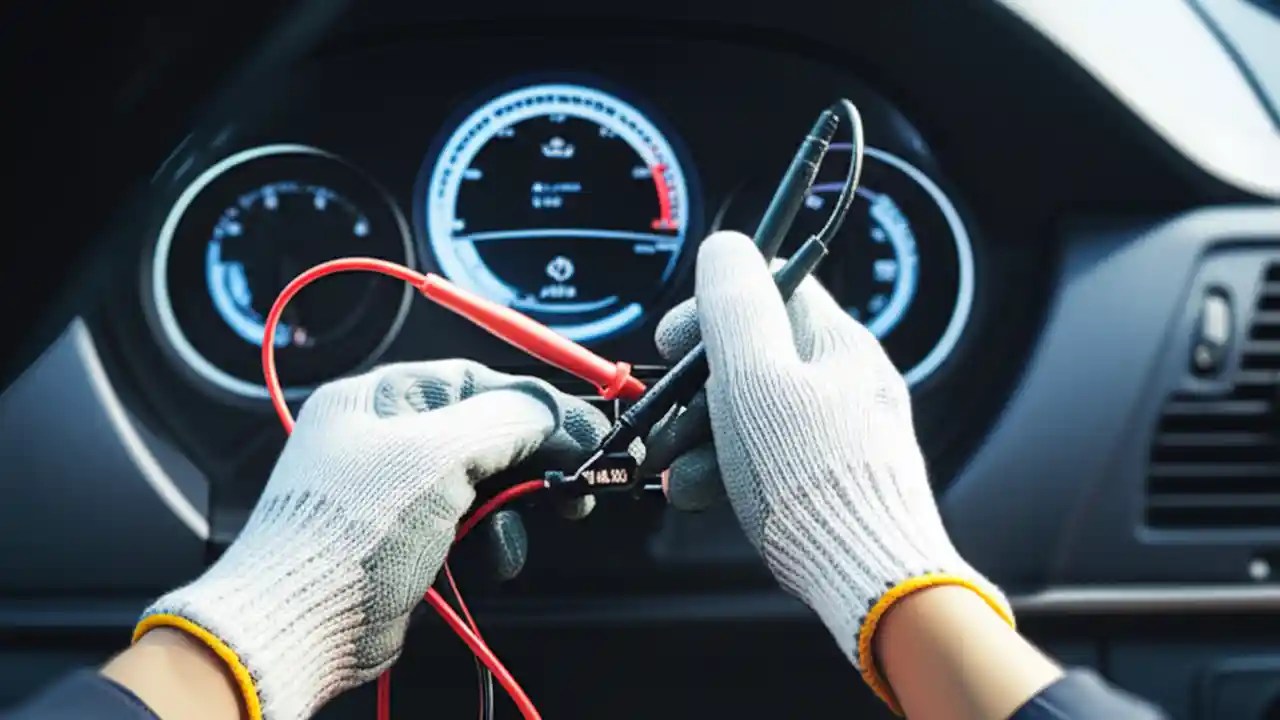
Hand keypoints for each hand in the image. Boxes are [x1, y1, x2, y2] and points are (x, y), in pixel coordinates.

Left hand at [133, 360, 608, 719]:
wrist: (299, 625)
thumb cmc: (349, 531)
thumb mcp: (438, 454)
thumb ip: (506, 419)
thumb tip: (550, 412)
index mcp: (382, 397)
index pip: (478, 380)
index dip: (537, 404)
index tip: (585, 428)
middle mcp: (387, 438)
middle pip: (488, 433)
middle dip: (533, 462)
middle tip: (577, 484)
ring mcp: (396, 493)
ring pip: (486, 485)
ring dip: (511, 511)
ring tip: (505, 538)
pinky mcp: (407, 541)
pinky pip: (470, 527)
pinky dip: (489, 543)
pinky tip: (486, 559)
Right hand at [646, 231, 1012, 710]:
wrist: (868, 577)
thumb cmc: (810, 477)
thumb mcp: (754, 377)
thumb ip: (734, 305)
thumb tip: (727, 244)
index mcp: (836, 343)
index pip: (770, 289)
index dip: (712, 308)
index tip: (673, 340)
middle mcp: (846, 380)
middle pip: (752, 358)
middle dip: (696, 391)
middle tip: (667, 421)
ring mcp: (843, 431)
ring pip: (755, 413)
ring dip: (703, 438)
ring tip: (680, 475)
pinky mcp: (833, 478)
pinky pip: (770, 456)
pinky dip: (731, 468)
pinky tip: (706, 492)